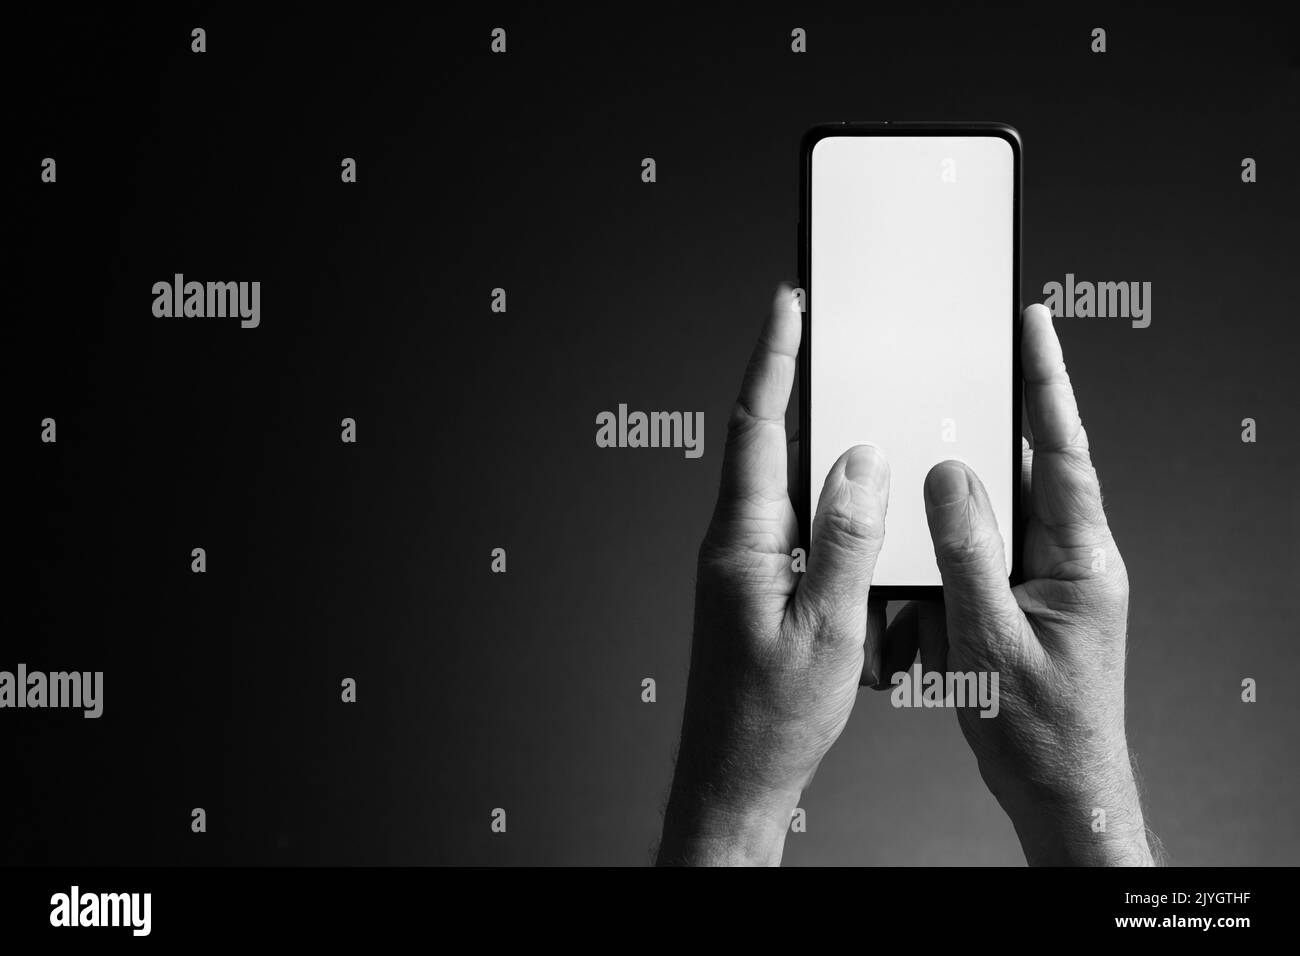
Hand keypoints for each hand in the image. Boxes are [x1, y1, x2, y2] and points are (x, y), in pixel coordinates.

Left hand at [657, 285, 890, 865]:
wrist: (735, 773)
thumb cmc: (772, 716)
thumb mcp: (827, 628)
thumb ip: (846, 541)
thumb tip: (862, 462)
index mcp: (744, 541)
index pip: (757, 429)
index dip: (774, 359)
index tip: (789, 304)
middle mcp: (734, 541)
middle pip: (762, 439)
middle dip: (788, 376)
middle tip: (817, 323)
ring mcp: (742, 561)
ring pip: (776, 477)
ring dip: (806, 432)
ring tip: (843, 392)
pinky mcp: (755, 582)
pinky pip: (789, 516)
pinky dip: (818, 490)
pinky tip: (847, 489)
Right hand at [890, 303, 1154, 864]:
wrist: (1058, 789)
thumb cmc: (1037, 729)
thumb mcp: (991, 639)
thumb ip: (969, 553)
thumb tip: (951, 475)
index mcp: (1082, 562)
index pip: (1065, 454)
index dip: (1048, 385)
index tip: (1034, 326)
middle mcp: (1074, 560)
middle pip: (1039, 465)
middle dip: (1008, 411)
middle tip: (980, 353)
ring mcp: (1052, 578)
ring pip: (1008, 506)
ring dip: (973, 481)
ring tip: (942, 446)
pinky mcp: (1028, 597)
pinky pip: (989, 546)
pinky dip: (958, 531)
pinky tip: (929, 532)